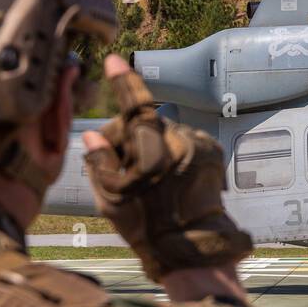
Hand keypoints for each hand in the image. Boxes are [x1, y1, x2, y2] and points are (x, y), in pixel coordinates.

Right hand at [82, 55, 252, 283]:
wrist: (193, 246)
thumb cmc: (147, 226)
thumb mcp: (110, 200)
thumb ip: (98, 163)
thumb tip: (93, 137)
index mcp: (154, 152)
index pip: (134, 108)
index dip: (123, 83)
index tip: (114, 60)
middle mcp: (181, 142)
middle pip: (145, 125)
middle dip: (129, 140)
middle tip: (122, 171)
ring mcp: (201, 146)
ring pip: (165, 134)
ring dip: (153, 147)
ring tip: (151, 182)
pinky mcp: (214, 152)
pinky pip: (185, 142)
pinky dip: (174, 153)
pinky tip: (170, 179)